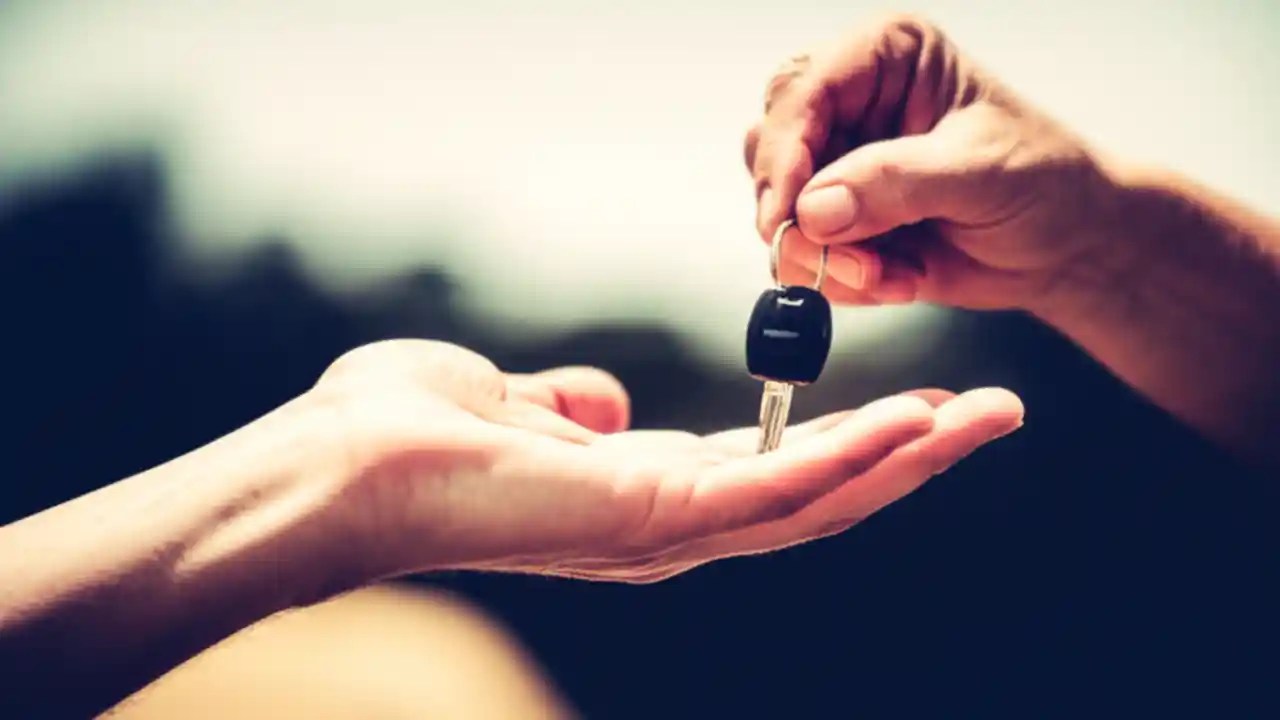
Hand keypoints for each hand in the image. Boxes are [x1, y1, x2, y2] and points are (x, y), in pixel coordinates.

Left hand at [305, 340, 1022, 585]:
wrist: (340, 469)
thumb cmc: (405, 433)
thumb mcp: (508, 398)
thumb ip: (567, 403)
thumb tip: (604, 398)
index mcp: (640, 491)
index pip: (770, 472)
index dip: (847, 444)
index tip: (914, 407)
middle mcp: (669, 525)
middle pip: (817, 494)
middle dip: (910, 457)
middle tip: (995, 413)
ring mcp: (667, 530)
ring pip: (818, 500)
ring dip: (908, 460)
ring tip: (987, 416)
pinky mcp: (656, 515)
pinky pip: (777, 488)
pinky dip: (853, 459)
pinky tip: (915, 424)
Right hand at [745, 15, 1128, 311]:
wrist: (1069, 245)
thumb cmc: (1045, 182)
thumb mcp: (980, 171)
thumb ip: (896, 184)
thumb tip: (814, 209)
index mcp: (886, 57)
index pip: (802, 91)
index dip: (785, 152)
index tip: (787, 213)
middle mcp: (850, 104)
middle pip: (769, 146)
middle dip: (798, 213)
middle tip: (845, 256)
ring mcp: (838, 165)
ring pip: (775, 208)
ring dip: (826, 256)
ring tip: (891, 273)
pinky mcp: (838, 220)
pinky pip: (801, 254)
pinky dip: (841, 279)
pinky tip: (898, 279)